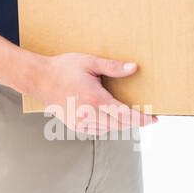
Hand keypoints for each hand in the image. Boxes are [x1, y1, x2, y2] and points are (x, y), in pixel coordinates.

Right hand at [32, 53, 158, 133]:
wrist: (40, 79)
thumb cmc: (64, 68)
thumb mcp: (90, 62)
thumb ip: (113, 67)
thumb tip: (134, 68)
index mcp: (96, 100)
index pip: (125, 116)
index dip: (142, 119)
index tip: (154, 119)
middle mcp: (89, 115)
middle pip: (120, 125)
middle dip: (134, 122)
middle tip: (145, 116)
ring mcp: (81, 122)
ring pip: (109, 129)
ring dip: (121, 124)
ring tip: (129, 116)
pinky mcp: (75, 125)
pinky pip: (97, 130)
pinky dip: (107, 126)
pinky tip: (109, 117)